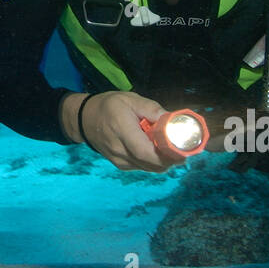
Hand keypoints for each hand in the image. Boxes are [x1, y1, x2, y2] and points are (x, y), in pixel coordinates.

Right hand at [63, 90, 178, 171]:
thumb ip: (151, 109)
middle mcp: (119, 150)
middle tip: (183, 150)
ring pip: (148, 168)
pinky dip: (153, 162)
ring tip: (171, 149)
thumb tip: (171, 119)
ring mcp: (119, 160)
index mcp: (122, 130)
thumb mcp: (130, 99)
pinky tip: (156, 150)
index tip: (183, 152)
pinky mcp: (120, 165)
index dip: (166, 156)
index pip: (145, 152)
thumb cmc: (109, 106)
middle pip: (150, 164)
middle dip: (170, 160)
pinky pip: (142, 167)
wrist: (85, 119)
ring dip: (163, 162)